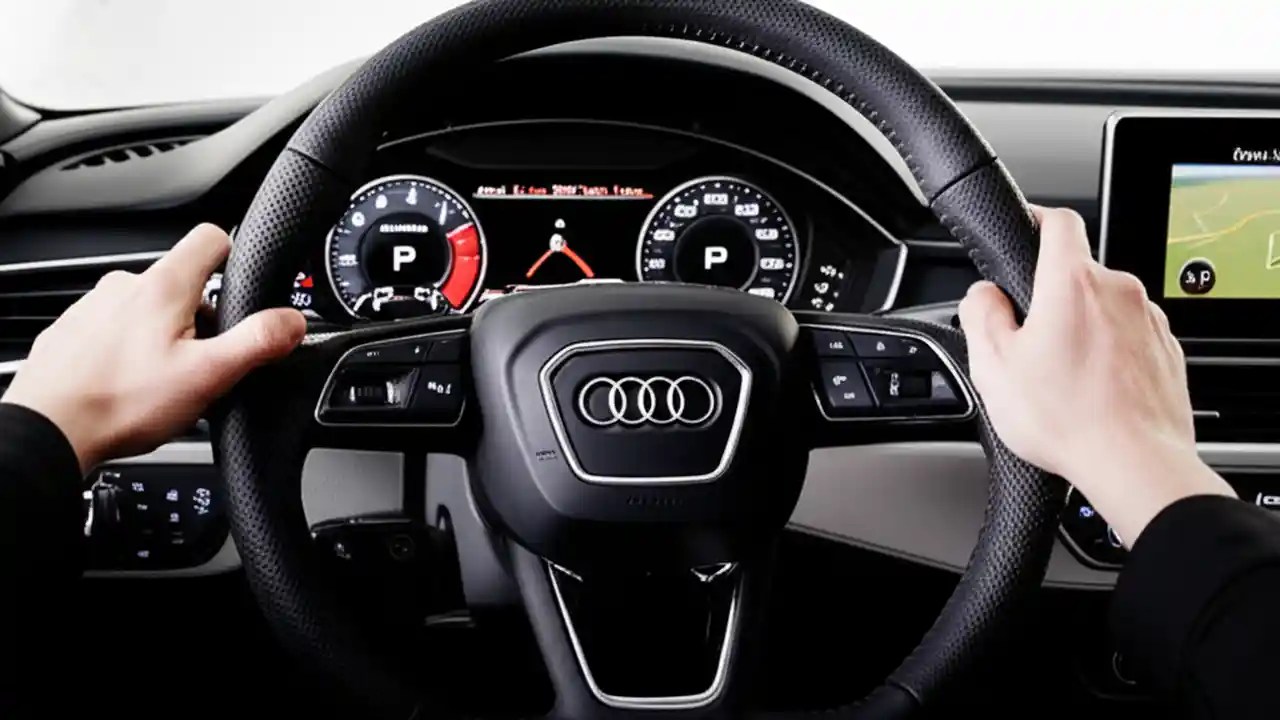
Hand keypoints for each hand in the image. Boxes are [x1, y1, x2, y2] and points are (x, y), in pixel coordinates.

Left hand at [1, 224, 305, 472]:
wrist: (47, 432)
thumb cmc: (121, 403)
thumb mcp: (208, 375)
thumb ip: (257, 342)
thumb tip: (293, 322)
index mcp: (162, 286)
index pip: (210, 238)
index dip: (235, 256)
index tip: (242, 286)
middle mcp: (124, 287)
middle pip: (182, 285)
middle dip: (202, 319)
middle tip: (205, 363)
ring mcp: (92, 308)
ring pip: (147, 310)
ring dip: (164, 338)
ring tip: (166, 383)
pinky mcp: (72, 333)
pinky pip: (114, 332)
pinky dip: (129, 354)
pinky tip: (132, 388)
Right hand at [958, 206, 1233, 545]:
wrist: (1136, 464)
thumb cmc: (1069, 419)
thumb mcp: (993, 366)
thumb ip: (980, 314)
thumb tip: (983, 295)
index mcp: (1073, 284)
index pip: (1059, 221)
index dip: (1037, 218)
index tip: (1026, 228)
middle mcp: (1118, 292)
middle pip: (1076, 274)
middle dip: (1051, 299)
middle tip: (1028, 343)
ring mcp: (1149, 322)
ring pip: (1103, 309)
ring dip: (1081, 330)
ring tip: (1061, 378)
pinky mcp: (1167, 352)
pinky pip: (1128, 339)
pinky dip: (1108, 355)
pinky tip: (1091, 391)